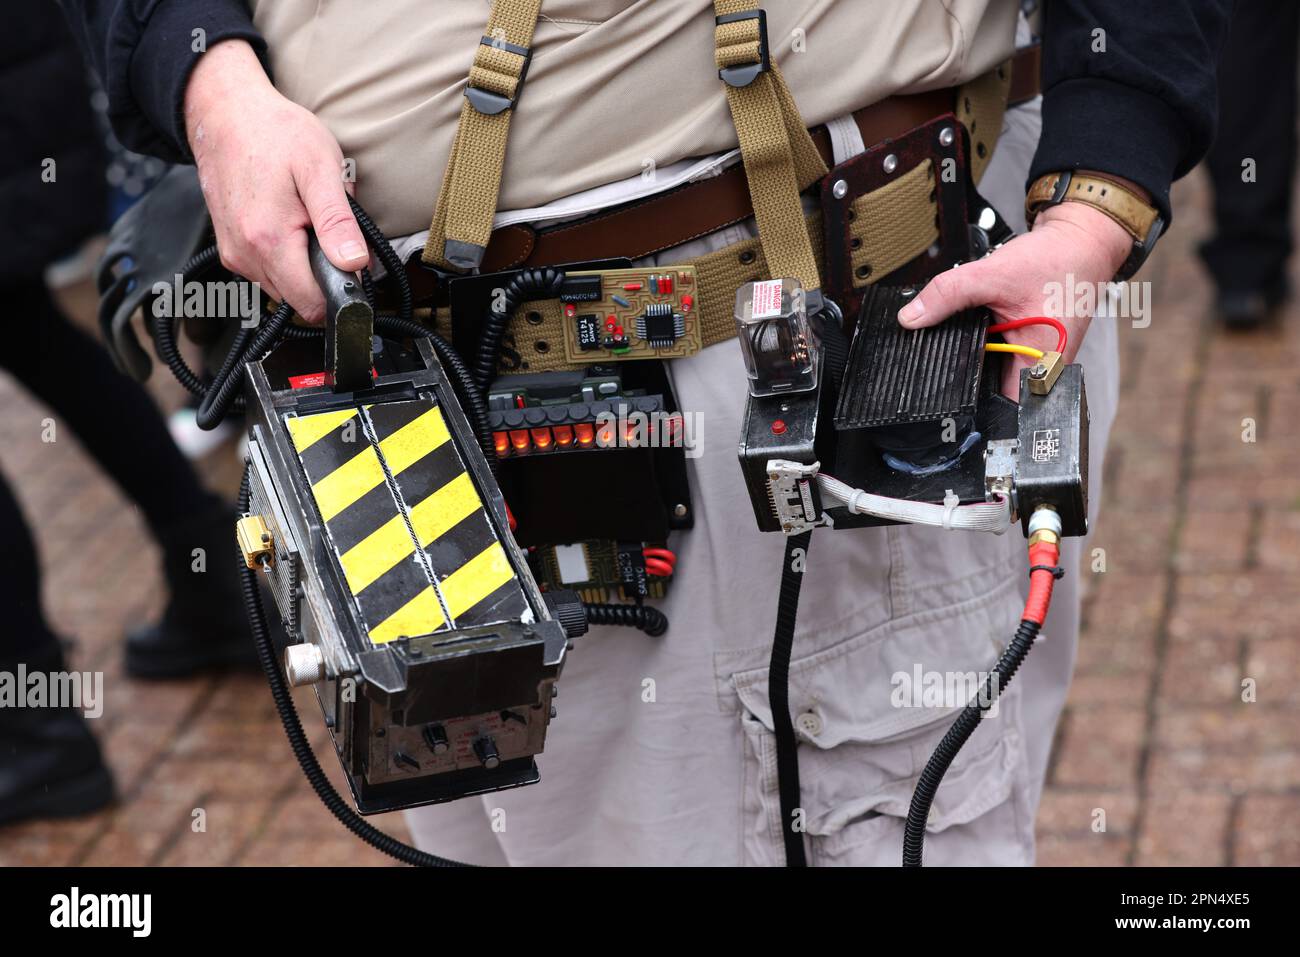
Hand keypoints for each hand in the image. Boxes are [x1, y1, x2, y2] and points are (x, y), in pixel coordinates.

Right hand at [184, 40, 368, 323]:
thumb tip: (354, 264)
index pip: (313, 304)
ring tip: (305, 219)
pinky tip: (288, 221)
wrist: (226, 112)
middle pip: (300, 299)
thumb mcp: (320, 169)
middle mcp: (245, 256)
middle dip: (322, 272)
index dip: (340, 290)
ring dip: (304, 263)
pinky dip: (285, 254)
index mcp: (268, 241)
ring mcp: (234, 254)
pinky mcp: (230, 248)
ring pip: (285, 287)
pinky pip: (268, 271)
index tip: (350, 266)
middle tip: (326, 229)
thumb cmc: (274, 133)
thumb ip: (338, 222)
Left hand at [896, 201, 1131, 397]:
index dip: (968, 401)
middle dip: (968, 374)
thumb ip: (948, 295)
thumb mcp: (993, 275)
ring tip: (977, 333)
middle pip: (993, 392)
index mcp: (1042, 364)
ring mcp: (1041, 362)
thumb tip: (910, 318)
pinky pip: (1003, 358)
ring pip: (996, 374)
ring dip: (978, 358)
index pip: (1000, 406)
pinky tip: (985, 329)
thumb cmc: (1053, 261)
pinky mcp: (1034, 349)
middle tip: (956, 349)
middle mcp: (1044, 370)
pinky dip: (988, 344)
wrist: (1079, 242)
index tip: (944, 388)